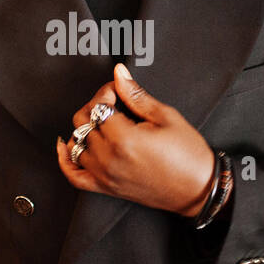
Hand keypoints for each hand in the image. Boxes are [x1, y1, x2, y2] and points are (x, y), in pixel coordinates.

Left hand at [55, 63, 216, 217]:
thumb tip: (119, 74)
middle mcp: (109, 158)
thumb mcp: (166, 117)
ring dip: (85, 129)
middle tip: (113, 103)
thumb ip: (137, 96)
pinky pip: (74, 175)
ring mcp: (105, 175)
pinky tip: (67, 145)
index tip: (119, 90)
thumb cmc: (188, 155)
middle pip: (84, 122)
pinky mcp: (106, 188)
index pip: (100, 106)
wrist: (198, 189)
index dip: (108, 92)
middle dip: (95, 106)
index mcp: (124, 139)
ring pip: (77, 144)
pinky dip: (65, 159)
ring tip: (102, 122)